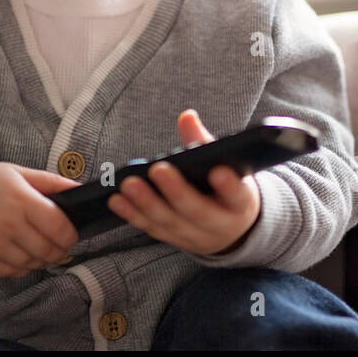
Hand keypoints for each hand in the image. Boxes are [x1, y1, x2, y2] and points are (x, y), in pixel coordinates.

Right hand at [0, 160, 80, 276]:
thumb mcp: (16, 172)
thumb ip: (50, 182)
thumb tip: (80, 189)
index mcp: (21, 199)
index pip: (59, 227)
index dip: (71, 234)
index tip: (72, 233)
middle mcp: (9, 225)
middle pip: (49, 249)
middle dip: (61, 249)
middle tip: (60, 243)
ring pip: (33, 264)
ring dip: (43, 259)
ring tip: (40, 248)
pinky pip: (14, 272)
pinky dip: (24, 267)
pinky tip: (21, 253)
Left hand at [107, 109, 260, 256]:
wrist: (230, 228)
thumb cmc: (224, 187)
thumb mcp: (225, 165)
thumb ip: (203, 141)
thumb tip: (187, 116)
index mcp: (241, 203)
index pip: (238, 196)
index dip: (230, 186)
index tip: (218, 172)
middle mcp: (220, 224)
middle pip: (198, 211)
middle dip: (176, 191)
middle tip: (158, 170)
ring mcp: (196, 236)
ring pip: (171, 222)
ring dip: (147, 204)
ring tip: (129, 184)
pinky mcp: (174, 240)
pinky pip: (152, 228)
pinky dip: (133, 215)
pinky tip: (116, 200)